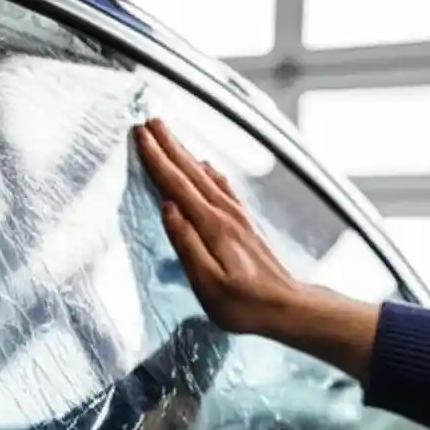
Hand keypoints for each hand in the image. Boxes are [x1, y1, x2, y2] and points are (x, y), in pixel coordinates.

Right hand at [135, 119, 306, 338]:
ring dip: (185, 154)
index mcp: (212, 226)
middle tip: (149, 122)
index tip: (140, 136)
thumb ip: (186, 244)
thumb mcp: (208, 283)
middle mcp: (226, 213)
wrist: (288, 307)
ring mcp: (237, 215)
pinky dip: (208, 170)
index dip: (157, 159)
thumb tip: (167, 209)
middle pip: (190, 172)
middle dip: (168, 145)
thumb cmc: (245, 304)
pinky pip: (222, 186)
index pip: (176, 185)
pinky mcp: (245, 222)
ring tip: (169, 135)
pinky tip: (205, 165)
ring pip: (205, 175)